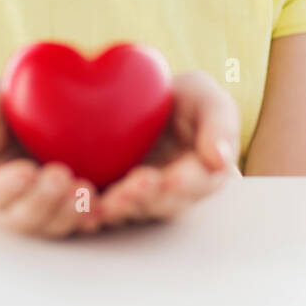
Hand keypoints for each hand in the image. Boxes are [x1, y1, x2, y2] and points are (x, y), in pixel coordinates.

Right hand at [0, 73, 102, 238]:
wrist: (41, 95)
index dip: (7, 188)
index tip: (27, 171)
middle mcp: (8, 202)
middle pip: (21, 217)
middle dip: (42, 200)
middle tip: (60, 176)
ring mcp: (41, 206)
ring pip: (51, 225)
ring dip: (68, 213)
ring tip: (85, 190)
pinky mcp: (71, 205)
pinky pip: (81, 221)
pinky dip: (92, 217)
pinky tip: (101, 208)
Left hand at [94, 70, 240, 229]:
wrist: (140, 94)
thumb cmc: (182, 98)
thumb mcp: (206, 97)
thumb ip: (219, 123)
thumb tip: (221, 160)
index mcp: (203, 174)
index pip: (199, 184)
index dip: (185, 184)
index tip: (172, 178)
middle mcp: (172, 195)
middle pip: (163, 204)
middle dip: (149, 198)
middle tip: (136, 186)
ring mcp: (140, 198)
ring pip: (133, 212)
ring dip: (122, 208)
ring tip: (110, 200)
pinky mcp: (108, 195)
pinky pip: (101, 209)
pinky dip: (92, 210)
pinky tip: (84, 205)